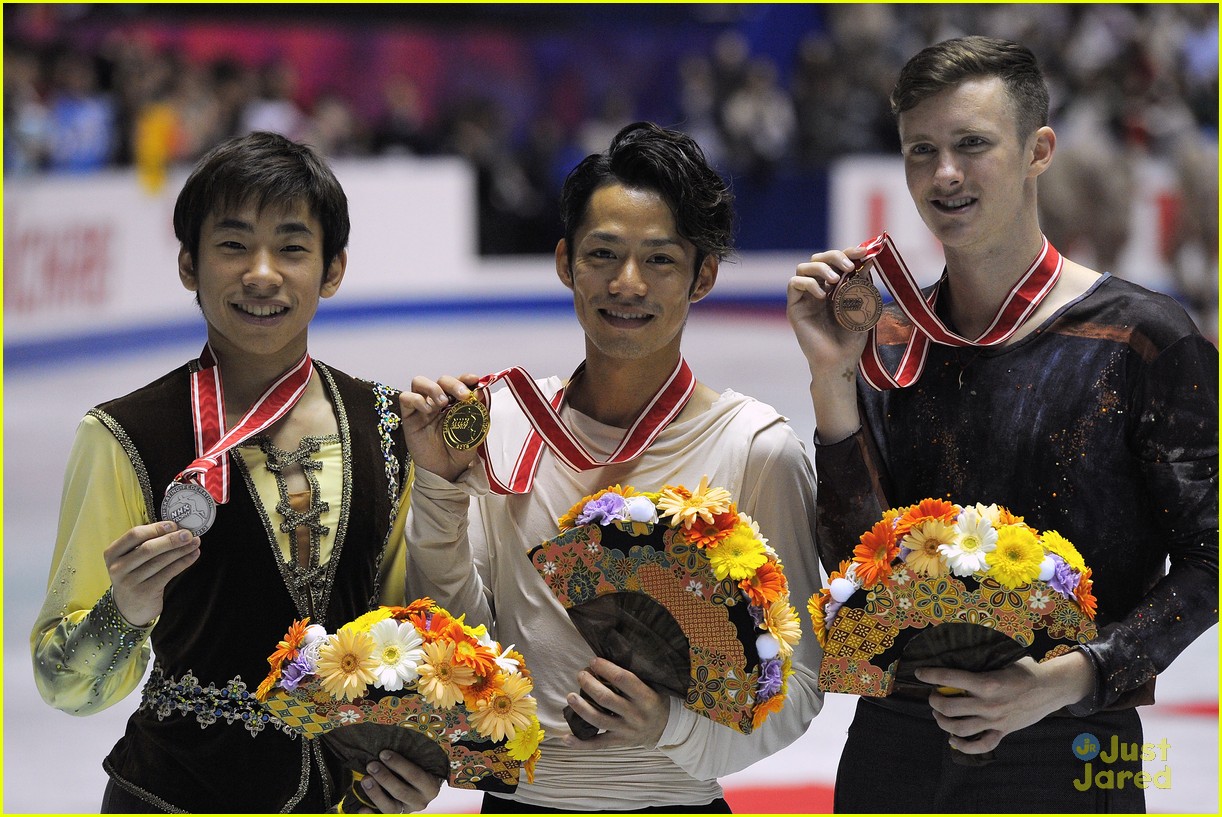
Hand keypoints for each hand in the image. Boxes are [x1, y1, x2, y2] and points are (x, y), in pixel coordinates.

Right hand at [103, 521, 200, 626]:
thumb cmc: (134, 576)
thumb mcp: (130, 559)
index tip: (174, 525)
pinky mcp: (145, 592)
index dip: (155, 528)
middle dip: (171, 539)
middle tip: (189, 534)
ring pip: (160, 561)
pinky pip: (168, 573)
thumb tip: (176, 528)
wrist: (128, 609)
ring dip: (181, 550)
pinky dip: (183, 562)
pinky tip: (193, 555)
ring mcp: (130, 582)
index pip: (134, 535)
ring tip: (195, 543)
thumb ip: (145, 543)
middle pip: (148, 548)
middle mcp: (118, 568)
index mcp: (112, 553)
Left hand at [356, 752, 442, 813]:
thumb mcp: (421, 765)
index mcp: (430, 787)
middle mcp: (420, 802)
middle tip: (371, 765)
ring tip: (365, 780)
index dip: (398, 764)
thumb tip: (388, 748)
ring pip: (391, 808)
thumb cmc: (418, 770)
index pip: (415, 775)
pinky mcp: (395, 816)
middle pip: (401, 791)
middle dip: (384, 777)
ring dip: (376, 794)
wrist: (419, 790)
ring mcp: (407, 811)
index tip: (383, 753)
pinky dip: (370, 814)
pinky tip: (361, 808)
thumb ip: (411, 759)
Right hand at [399, 374, 483, 481]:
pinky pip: (406, 398)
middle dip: (453, 384)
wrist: (447, 470)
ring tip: (443, 403)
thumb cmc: (459, 451)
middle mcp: (438, 402)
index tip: (475, 380)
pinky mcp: (408, 416)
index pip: (458, 382)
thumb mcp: (474, 430)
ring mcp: (422, 408)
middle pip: (441, 380)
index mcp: (454, 402)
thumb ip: (477, 411)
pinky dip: (417, 399)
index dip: (465, 378)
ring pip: (419, 382)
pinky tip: (427, 411)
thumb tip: (480, 391)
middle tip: (463, 396)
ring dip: (433, 388)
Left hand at [560, 657, 667, 749]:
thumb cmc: (655, 700)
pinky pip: (597, 744)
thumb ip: (634, 676)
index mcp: (646, 697)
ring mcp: (626, 730)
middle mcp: (635, 715)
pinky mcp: (618, 742)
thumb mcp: (653, 686)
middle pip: (606, 698)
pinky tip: (565, 738)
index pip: (623, 679)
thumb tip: (608, 657)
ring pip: (598, 719)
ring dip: (581, 707)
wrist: (666, 728)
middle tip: (580, 674)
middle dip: (589, 684)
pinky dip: (580, 743)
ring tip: (570, 696)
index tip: (594, 661)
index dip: (605, 668)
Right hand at [786, 247, 872, 441]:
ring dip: (821, 268)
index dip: (850, 252)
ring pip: (803, 267)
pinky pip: (794, 284)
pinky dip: (808, 283)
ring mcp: (805, 298)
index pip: (838, 261)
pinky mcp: (794, 308)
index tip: (864, 252)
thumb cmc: (852, 339)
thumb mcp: (863, 308)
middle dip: (834, 256)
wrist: (839, 361)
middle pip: (818, 259)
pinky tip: (822, 295)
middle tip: (849, 266)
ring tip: (835, 279)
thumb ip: (863, 285)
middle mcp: (818, 289)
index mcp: (835, 287)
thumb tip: (868, 261)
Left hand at [916, 651, 1094, 753]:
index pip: (950, 678)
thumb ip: (981, 659)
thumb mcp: (1003, 658)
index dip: (930, 675)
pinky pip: (980, 745)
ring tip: (938, 713)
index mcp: (987, 682)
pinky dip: (964, 746)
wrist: (1051, 689)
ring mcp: (995, 720)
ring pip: (959, 728)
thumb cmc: (1025, 669)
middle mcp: (989, 704)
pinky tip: (953, 739)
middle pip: (950, 707)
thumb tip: (957, 650)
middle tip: (933, 696)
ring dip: (942, 722)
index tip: (919, 673)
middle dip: (935, 701)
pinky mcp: (1002, 731)